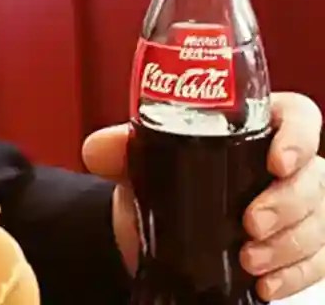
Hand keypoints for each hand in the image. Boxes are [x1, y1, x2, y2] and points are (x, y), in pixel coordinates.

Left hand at [84, 92, 324, 301]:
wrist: (148, 235)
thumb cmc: (157, 184)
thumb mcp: (136, 165)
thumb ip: (118, 150)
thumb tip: (97, 149)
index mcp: (252, 129)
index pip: (296, 116)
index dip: (298, 134)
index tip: (278, 161)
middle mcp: (281, 166)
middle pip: (313, 176)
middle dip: (289, 203)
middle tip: (251, 223)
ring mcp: (294, 208)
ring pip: (318, 222)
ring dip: (289, 245)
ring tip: (249, 260)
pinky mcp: (295, 248)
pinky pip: (315, 261)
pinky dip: (293, 274)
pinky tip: (266, 283)